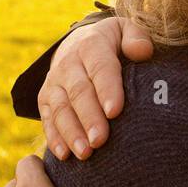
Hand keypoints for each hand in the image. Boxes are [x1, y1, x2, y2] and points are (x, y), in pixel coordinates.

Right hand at [38, 16, 152, 159]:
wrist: (76, 44)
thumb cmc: (111, 44)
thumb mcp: (123, 31)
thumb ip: (136, 37)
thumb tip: (143, 51)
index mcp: (91, 45)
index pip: (100, 68)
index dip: (107, 89)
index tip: (115, 111)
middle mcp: (68, 64)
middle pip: (78, 92)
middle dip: (89, 117)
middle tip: (100, 140)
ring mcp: (54, 83)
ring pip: (60, 108)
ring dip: (71, 132)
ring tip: (85, 153)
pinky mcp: (44, 99)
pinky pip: (47, 119)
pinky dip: (54, 138)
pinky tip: (64, 155)